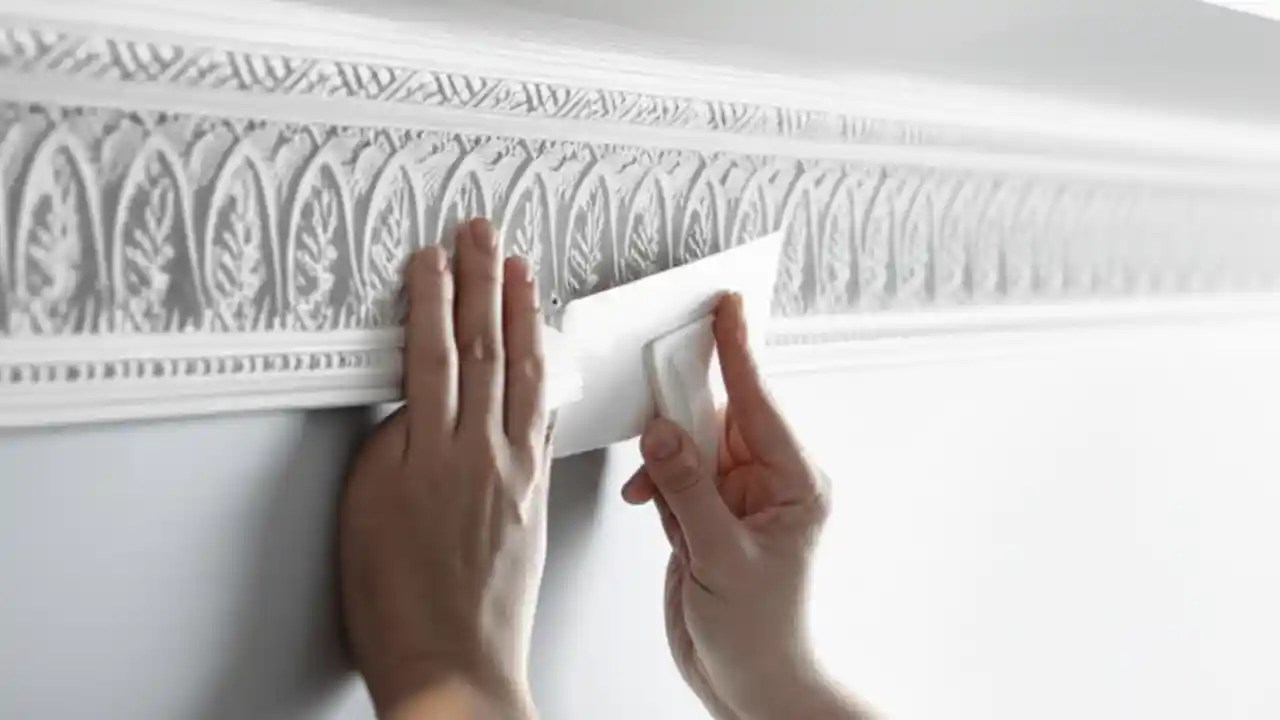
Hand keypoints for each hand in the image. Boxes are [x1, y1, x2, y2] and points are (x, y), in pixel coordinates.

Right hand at [340, 219, 549, 718]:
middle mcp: (473, 453)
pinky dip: (544, 373)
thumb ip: (392, 449)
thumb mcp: (365, 516)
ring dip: (520, 312)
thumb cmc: (397, 606)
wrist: (451, 662)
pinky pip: (543, 415)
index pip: (429, 355)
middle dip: (480, 280)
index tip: (431, 257)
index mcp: (421, 456)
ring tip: (520, 268)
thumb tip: (414, 408)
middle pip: (478, 347)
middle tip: (481, 232)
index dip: (432, 299)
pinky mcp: (534, 490)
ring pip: (519, 372)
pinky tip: (545, 348)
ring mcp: (511, 469)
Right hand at [622, 294, 869, 719]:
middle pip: (719, 415)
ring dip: (666, 464)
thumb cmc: (760, 631)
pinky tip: (654, 509)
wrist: (749, 680)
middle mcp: (767, 481)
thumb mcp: (722, 557)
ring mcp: (735, 496)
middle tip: (656, 404)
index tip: (726, 306)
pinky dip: (657, 486)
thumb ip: (689, 489)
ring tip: (663, 501)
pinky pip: (674, 474)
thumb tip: (662, 433)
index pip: (760, 401)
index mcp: (795, 482)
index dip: (738, 351)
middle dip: (683, 417)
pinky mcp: (707, 512)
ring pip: (689, 443)